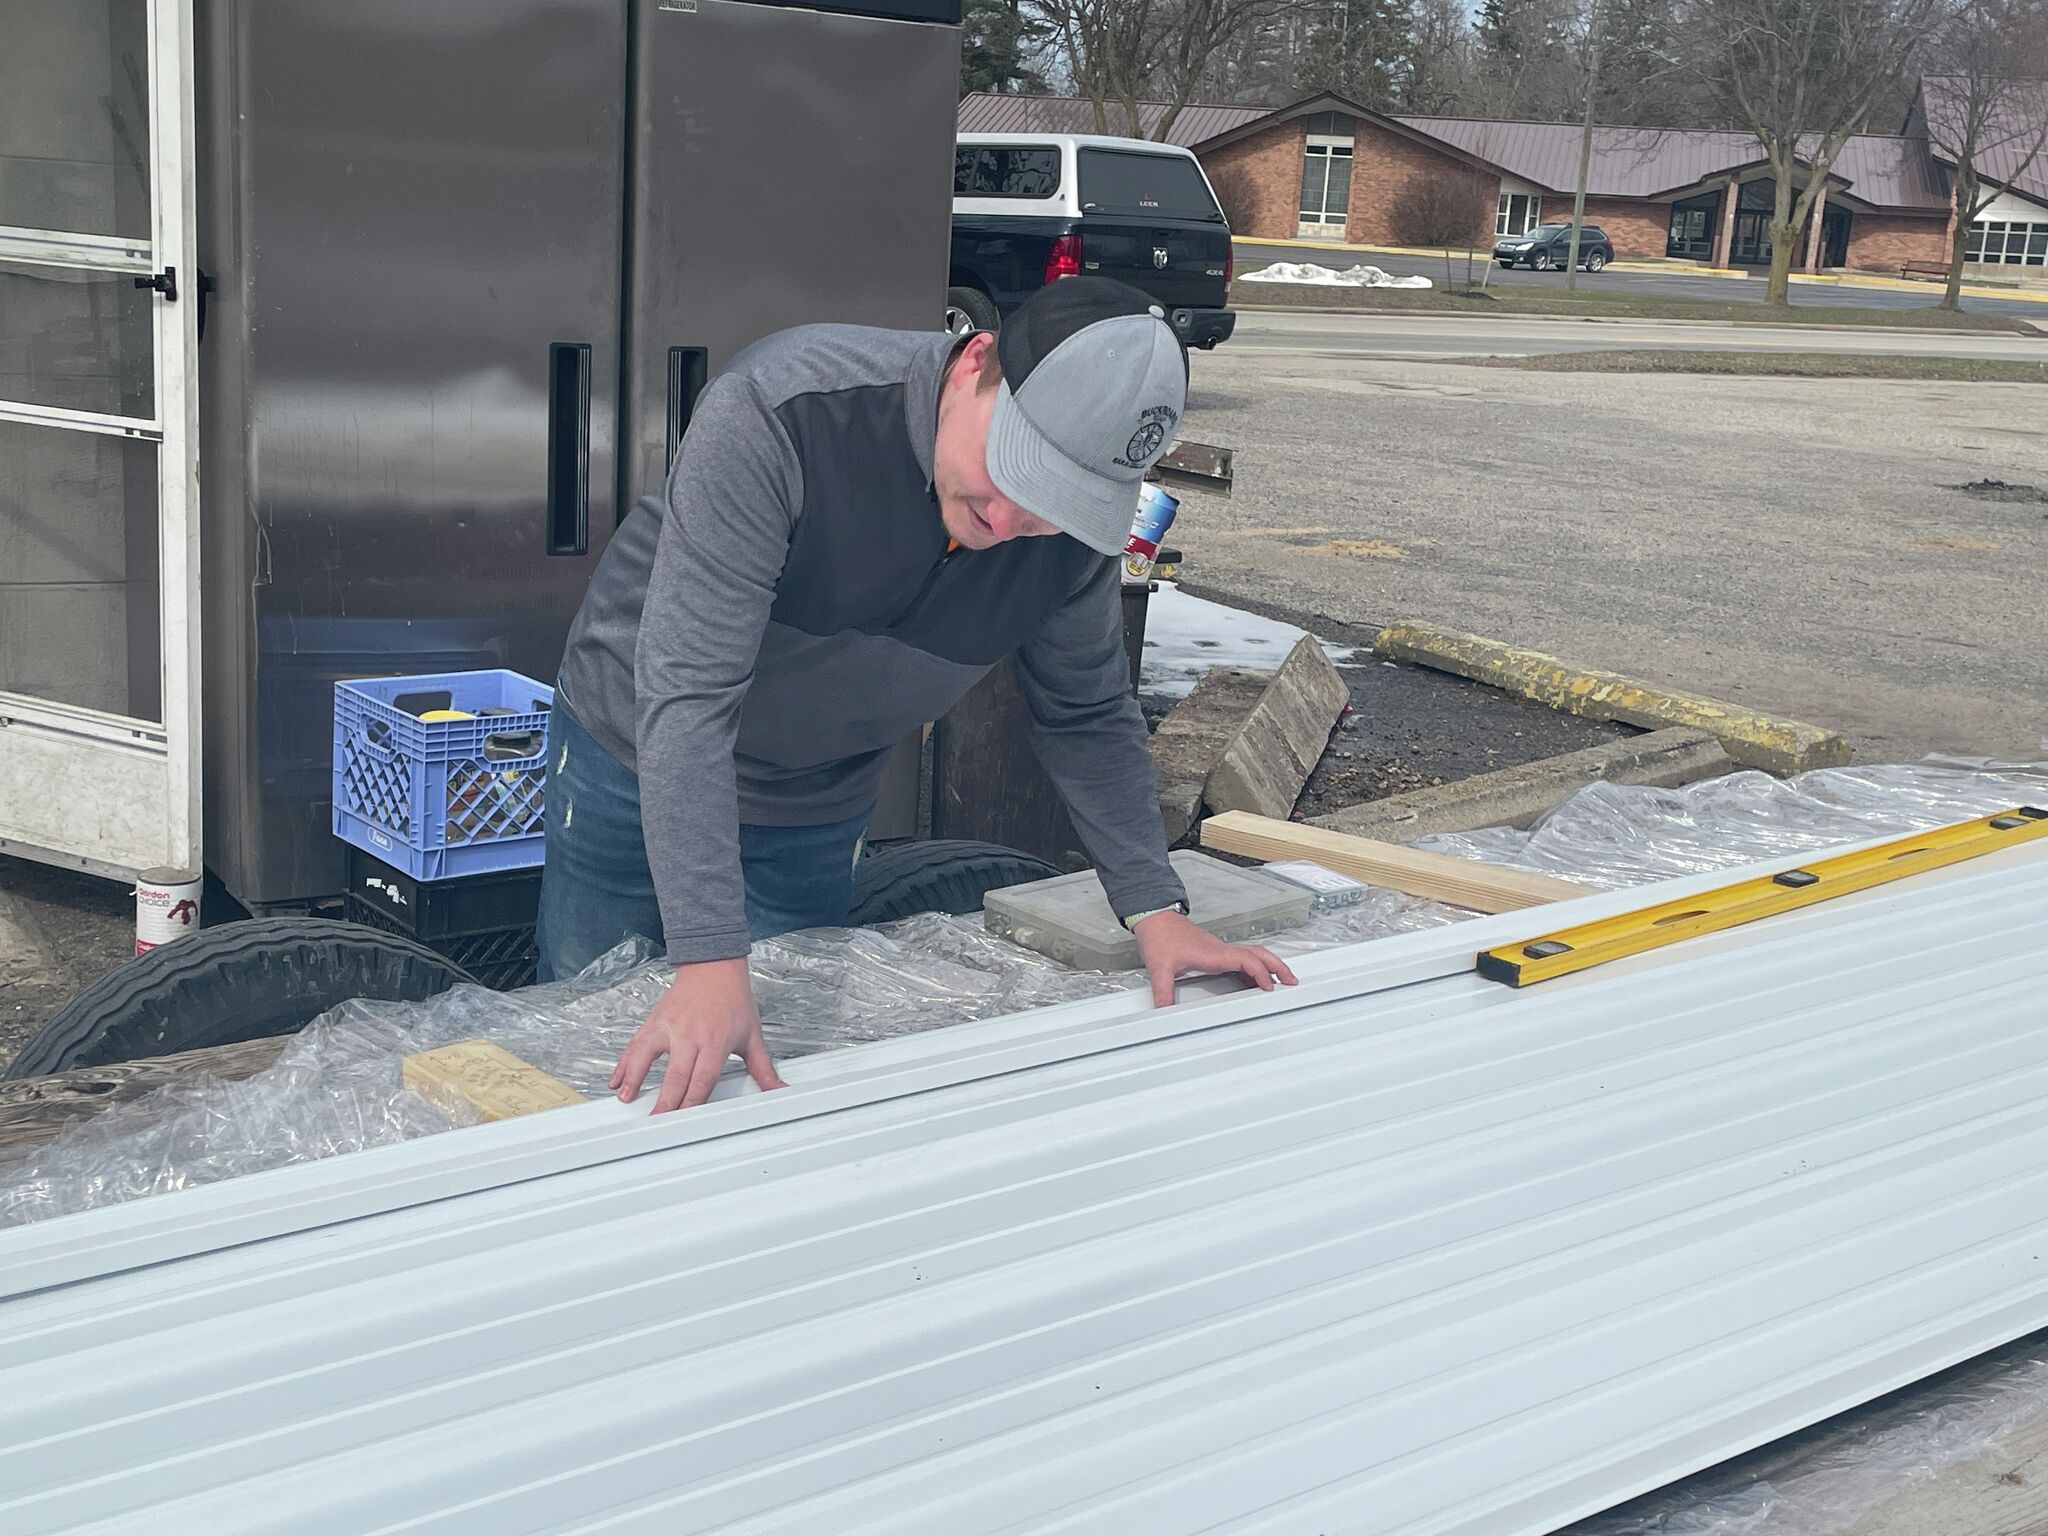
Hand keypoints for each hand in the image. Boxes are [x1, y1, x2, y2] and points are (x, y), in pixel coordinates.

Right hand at [610, 957, 785, 1112]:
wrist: (713, 967)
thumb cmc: (733, 1002)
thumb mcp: (752, 1035)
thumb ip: (764, 1068)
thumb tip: (780, 1089)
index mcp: (715, 1042)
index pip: (703, 1078)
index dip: (693, 1101)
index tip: (686, 1121)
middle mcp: (690, 1035)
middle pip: (676, 1075)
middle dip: (666, 1102)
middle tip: (656, 1122)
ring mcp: (669, 1028)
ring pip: (648, 1056)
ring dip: (635, 1078)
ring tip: (626, 1098)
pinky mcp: (654, 1022)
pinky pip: (636, 1044)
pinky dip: (625, 1063)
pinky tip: (617, 1080)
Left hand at [1131, 910, 1297, 1007]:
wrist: (1156, 919)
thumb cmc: (1161, 937)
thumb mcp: (1160, 968)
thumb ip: (1162, 991)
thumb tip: (1163, 1012)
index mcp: (1213, 953)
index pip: (1246, 960)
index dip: (1260, 973)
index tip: (1269, 987)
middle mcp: (1221, 951)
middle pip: (1259, 954)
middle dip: (1278, 967)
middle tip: (1292, 982)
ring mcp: (1221, 951)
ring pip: (1254, 954)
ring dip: (1270, 965)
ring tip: (1282, 981)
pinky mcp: (1217, 952)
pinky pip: (1243, 959)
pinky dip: (1256, 969)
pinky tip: (1256, 982)